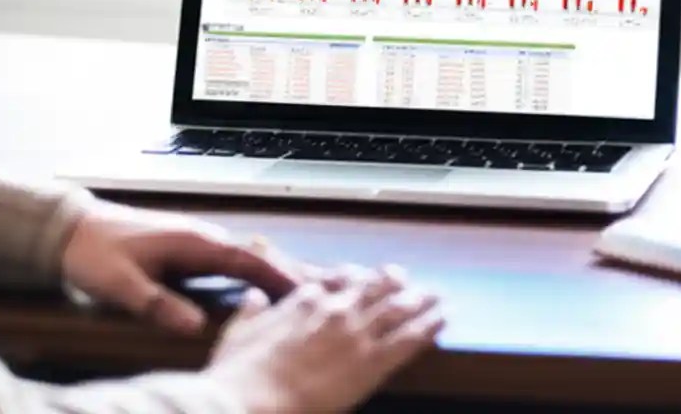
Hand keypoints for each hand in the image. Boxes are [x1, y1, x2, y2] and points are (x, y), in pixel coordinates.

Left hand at [61, 200, 310, 333]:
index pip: (250, 259)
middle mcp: (204, 238)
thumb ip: (158, 305)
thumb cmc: (94, 253)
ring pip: (253, 257)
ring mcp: (200, 242)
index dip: (282, 276)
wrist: (72, 228)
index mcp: (194, 243)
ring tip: (318, 288)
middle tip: (335, 286)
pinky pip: (239, 261)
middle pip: (262, 255)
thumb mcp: (120, 285)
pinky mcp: (193, 249)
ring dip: (283, 271)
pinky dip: (263, 272)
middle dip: (297, 271)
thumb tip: (196, 327)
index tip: (312, 291)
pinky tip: (274, 286)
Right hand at [207, 268, 444, 413]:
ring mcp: (356, 335)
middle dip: (393, 282)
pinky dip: (429, 326)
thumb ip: (251, 312)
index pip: (336, 282)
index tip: (361, 279)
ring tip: (436, 296)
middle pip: (373, 287)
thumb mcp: (237, 334)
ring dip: (420, 300)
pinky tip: (443, 320)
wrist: (250, 401)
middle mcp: (335, 310)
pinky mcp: (372, 363)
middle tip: (406, 280)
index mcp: (303, 302)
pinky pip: (409, 339)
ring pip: (398, 308)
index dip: (353, 280)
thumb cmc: (238, 374)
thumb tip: (255, 296)